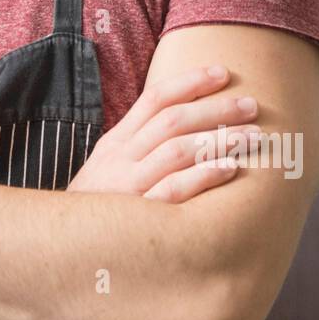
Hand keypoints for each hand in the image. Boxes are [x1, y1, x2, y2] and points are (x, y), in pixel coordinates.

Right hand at [67, 65, 261, 201]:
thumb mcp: (110, 166)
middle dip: (215, 109)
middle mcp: (122, 158)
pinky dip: (205, 176)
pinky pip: (174, 190)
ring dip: (219, 139)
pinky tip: (232, 169)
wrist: (65, 246)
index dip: (191, 82)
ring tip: (253, 136)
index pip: (155, 99)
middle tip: (251, 105)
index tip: (224, 73)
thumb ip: (139, 143)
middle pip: (172, 120)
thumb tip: (184, 117)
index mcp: (117, 141)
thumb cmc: (101, 205)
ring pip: (177, 150)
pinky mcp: (139, 216)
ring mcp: (129, 186)